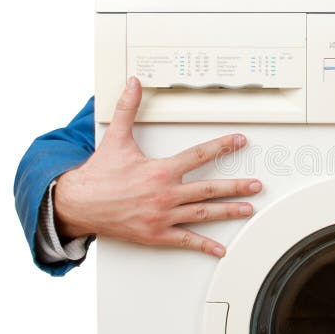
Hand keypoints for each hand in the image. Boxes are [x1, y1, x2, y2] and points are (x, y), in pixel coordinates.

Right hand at [54, 77, 260, 256]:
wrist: (78, 204)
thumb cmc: (99, 175)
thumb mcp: (116, 138)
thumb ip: (128, 109)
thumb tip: (133, 84)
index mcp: (160, 171)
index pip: (198, 155)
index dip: (222, 147)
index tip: (239, 141)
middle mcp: (165, 194)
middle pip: (209, 189)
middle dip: (236, 186)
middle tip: (256, 185)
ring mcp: (162, 216)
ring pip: (203, 214)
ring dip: (228, 211)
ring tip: (248, 209)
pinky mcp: (156, 234)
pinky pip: (185, 240)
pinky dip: (204, 246)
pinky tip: (220, 249)